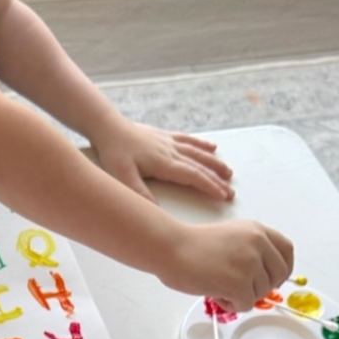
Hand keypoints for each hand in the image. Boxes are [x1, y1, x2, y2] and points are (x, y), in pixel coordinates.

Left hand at [91, 116, 234, 203]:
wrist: (107, 126)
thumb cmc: (113, 152)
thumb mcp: (122, 176)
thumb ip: (140, 194)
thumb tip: (157, 212)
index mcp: (163, 163)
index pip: (192, 176)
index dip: (209, 186)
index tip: (223, 196)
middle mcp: (170, 151)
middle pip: (199, 166)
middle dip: (217, 179)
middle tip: (231, 192)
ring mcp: (168, 142)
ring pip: (197, 153)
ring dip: (214, 163)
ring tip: (228, 172)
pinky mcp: (163, 136)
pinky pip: (188, 140)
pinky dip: (201, 145)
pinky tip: (212, 148)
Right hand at [162, 219, 293, 311]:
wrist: (171, 248)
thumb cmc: (191, 245)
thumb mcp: (231, 237)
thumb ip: (251, 250)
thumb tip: (262, 276)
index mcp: (256, 230)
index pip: (287, 251)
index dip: (282, 269)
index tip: (273, 279)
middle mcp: (257, 244)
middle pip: (278, 276)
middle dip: (262, 287)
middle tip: (242, 289)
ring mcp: (250, 263)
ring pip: (261, 293)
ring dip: (242, 296)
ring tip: (220, 286)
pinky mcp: (239, 283)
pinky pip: (246, 305)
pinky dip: (232, 306)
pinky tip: (216, 294)